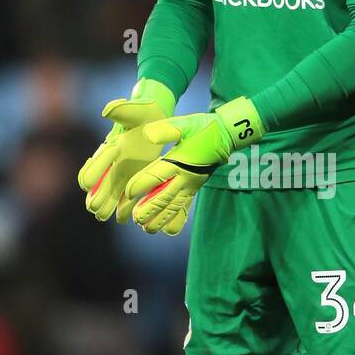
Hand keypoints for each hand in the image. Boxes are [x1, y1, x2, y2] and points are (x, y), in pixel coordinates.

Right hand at [78, 79, 174, 222]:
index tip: (112, 154)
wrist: (153, 116)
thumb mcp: (136, 110)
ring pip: (106, 198)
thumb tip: (107, 111)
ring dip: (106, 207)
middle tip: (102, 205)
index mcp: (107, 151)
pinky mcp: (134, 179)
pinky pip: (124, 200)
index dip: (95, 170)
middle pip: (94, 190)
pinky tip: (125, 218)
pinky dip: (123, 209)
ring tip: (107, 215)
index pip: (90, 168)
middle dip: (97, 198)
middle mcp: (110, 166)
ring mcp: (121, 175)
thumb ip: (122, 110)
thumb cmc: (144, 112)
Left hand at [125, 97, 263, 234]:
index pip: (157, 175)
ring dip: (161, 219)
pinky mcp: (194, 188)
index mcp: (179, 161)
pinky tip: (168, 230)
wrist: (226, 135)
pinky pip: (185, 207)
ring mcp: (191, 185)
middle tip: (136, 219)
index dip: (141, 184)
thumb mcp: (185, 124)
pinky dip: (176, 220)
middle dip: (149, 210)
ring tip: (148, 228)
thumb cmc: (203, 127)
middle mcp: (185, 176)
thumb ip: (166, 129)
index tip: (128, 193)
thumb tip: (148, 135)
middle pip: (165, 197)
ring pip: (174, 206)